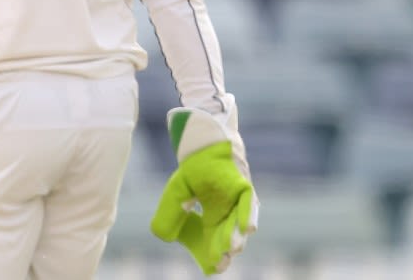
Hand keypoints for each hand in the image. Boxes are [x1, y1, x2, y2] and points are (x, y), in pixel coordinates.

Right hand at [151, 107, 257, 274]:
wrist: (199, 143)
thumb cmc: (192, 169)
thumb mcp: (175, 195)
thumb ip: (168, 214)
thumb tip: (164, 236)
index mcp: (214, 218)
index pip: (214, 242)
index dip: (212, 255)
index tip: (210, 268)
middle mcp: (229, 213)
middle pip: (227, 238)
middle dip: (223, 251)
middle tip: (219, 262)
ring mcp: (238, 201)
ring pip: (239, 224)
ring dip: (235, 237)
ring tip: (230, 249)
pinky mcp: (242, 186)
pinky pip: (248, 203)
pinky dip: (247, 216)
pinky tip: (246, 229)